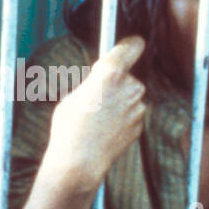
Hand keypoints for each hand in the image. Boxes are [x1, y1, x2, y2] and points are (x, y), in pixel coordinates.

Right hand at [40, 36, 147, 189]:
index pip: (133, 46)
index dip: (131, 45)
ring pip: (130, 96)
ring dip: (119, 102)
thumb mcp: (73, 95)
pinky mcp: (140, 124)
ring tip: (96, 118)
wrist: (79, 163)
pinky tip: (104, 130)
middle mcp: (130, 86)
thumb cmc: (69, 127)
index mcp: (111, 72)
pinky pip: (131, 114)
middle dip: (116, 83)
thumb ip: (93, 82)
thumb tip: (101, 81)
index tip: (131, 45)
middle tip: (96, 97)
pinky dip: (122, 118)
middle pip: (128, 75)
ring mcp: (138, 107)